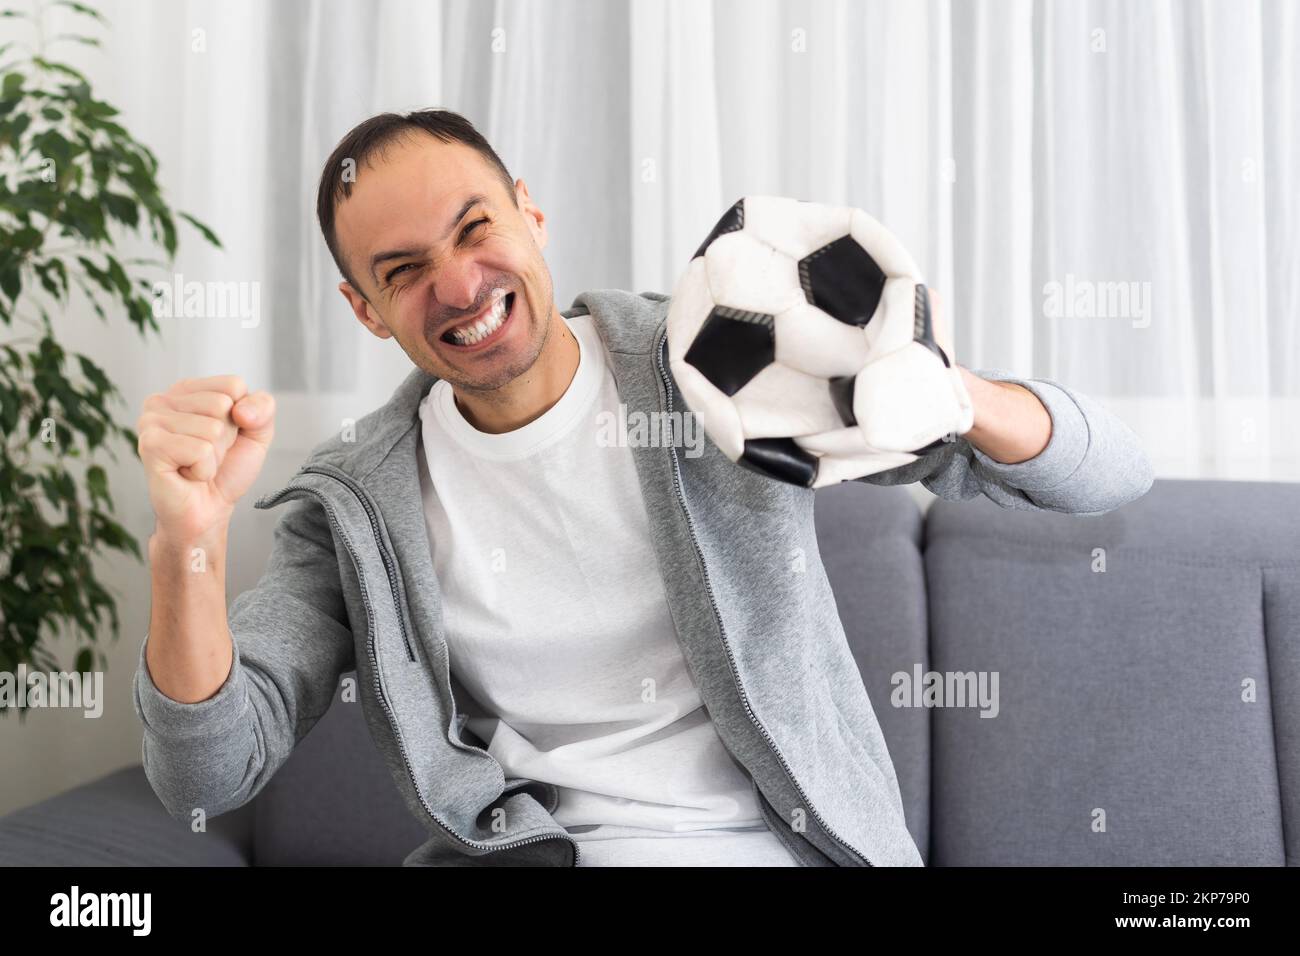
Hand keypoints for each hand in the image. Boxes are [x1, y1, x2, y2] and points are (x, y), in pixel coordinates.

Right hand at [136, 375, 274, 544]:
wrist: (208, 511)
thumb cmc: (226, 470)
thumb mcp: (257, 433)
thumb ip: (263, 408)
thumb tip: (240, 411)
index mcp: (187, 390)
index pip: (233, 385)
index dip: (241, 417)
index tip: (222, 437)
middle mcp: (162, 400)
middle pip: (222, 405)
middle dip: (226, 438)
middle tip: (207, 455)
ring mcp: (151, 421)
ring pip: (213, 429)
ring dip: (214, 457)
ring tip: (196, 465)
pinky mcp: (150, 445)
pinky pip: (201, 450)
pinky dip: (204, 469)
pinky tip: (187, 474)